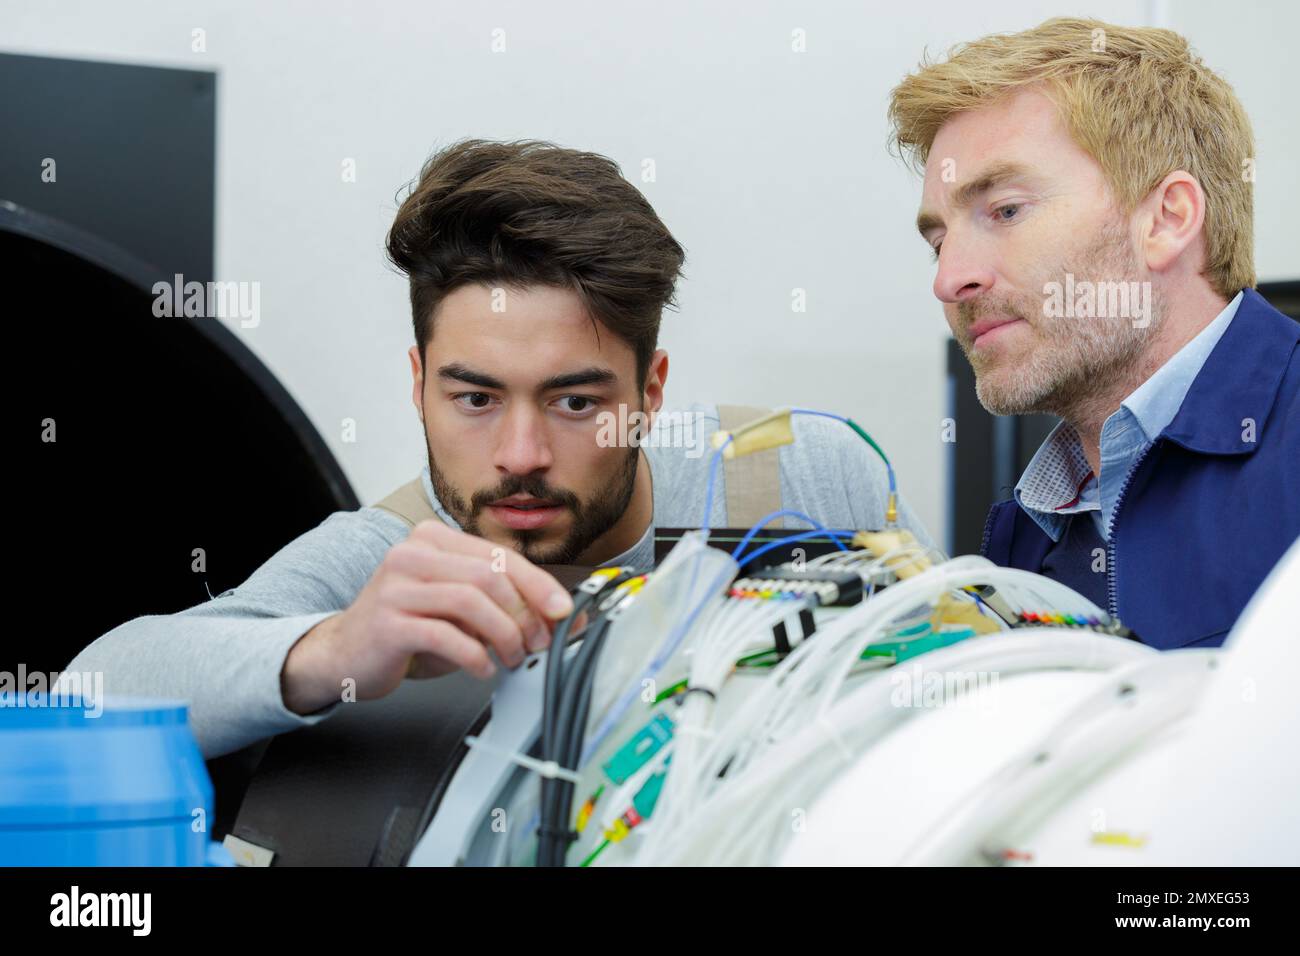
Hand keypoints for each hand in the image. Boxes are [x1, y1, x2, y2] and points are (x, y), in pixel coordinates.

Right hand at [281, 520, 573, 713]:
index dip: (538, 584)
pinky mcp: (387, 620)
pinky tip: (482, 668)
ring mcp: (396, 585)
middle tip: (538, 644)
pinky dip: (474, 655)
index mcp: (433, 539)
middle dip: (524, 614)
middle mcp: (412, 553)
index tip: (563, 610)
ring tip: (512, 657)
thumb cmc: (406, 628)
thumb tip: (561, 617)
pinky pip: (446, 634)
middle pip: (490, 575)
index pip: (500, 555)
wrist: (343, 653)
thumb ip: (502, 604)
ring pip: (471, 601)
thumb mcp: (458, 609)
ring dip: (504, 634)